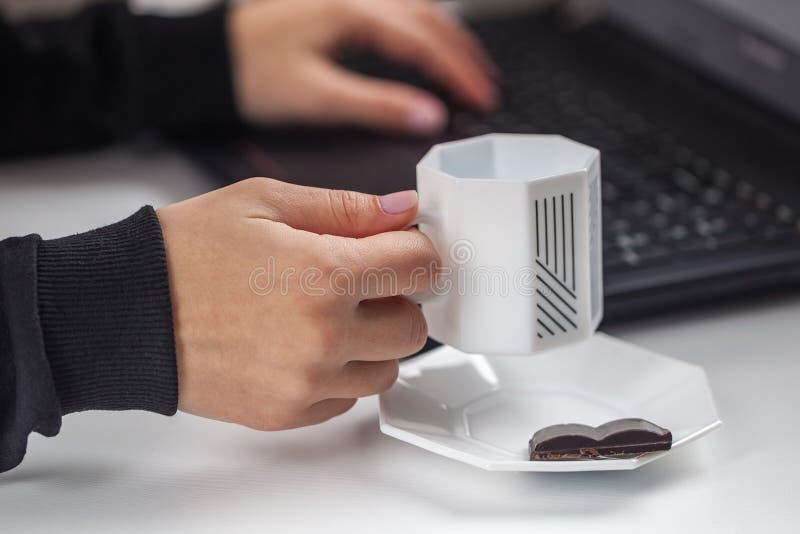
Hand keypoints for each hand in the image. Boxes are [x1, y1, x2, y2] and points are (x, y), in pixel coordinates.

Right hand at [157, 178, 438, 429]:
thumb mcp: (265, 202)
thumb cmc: (185, 252)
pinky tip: (306, 346)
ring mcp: (307, 382)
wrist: (126, 311)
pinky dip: (341, 373)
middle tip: (364, 282)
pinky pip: (348, 398)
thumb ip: (344, 208)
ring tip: (331, 316)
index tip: (406, 249)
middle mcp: (324, 336)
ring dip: (374, 342)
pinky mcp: (287, 412)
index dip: (419, 251)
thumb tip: (401, 209)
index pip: (420, 266)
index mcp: (325, 274)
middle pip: (414, 326)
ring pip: (387, 369)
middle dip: (399, 299)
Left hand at [228, 0, 496, 134]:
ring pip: (415, 11)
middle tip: (486, 87)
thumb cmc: (251, 73)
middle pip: (428, 20)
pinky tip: (424, 45)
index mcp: (354, 14)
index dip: (458, 72)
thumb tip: (427, 116)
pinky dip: (421, 31)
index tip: (482, 99)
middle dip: (463, 54)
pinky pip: (395, 12)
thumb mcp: (316, 96)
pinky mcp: (338, 8)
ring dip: (446, 38)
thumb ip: (375, 106)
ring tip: (468, 67)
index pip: (424, 42)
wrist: (209, 58)